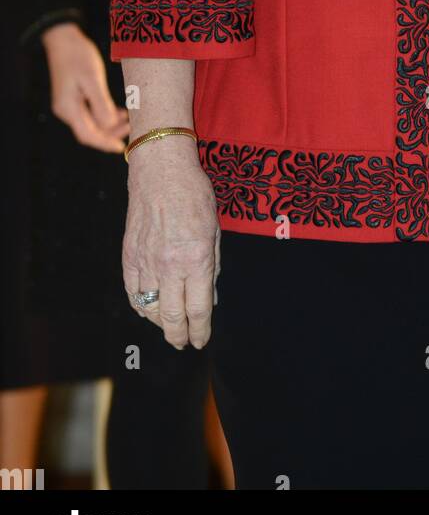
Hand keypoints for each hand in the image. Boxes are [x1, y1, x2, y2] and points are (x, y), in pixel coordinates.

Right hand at [41, 22, 129, 151]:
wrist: (63, 39)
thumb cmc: (78, 56)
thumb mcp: (93, 79)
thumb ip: (101, 103)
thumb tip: (111, 124)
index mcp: (69, 108)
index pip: (87, 135)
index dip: (104, 143)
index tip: (121, 148)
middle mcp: (67, 110)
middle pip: (89, 131)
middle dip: (110, 134)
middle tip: (132, 128)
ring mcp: (69, 104)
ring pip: (91, 123)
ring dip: (110, 124)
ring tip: (129, 120)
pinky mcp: (74, 97)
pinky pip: (90, 113)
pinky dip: (105, 115)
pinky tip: (119, 112)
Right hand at [123, 136, 219, 349]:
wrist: (161, 171)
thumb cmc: (194, 195)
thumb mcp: (214, 230)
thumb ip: (213, 267)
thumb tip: (209, 298)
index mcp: (196, 260)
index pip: (198, 310)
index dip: (200, 331)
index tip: (201, 341)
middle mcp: (170, 266)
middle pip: (172, 317)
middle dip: (179, 336)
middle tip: (183, 343)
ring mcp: (146, 262)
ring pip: (149, 308)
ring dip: (160, 323)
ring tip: (169, 327)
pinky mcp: (129, 256)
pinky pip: (132, 292)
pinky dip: (140, 306)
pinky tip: (148, 309)